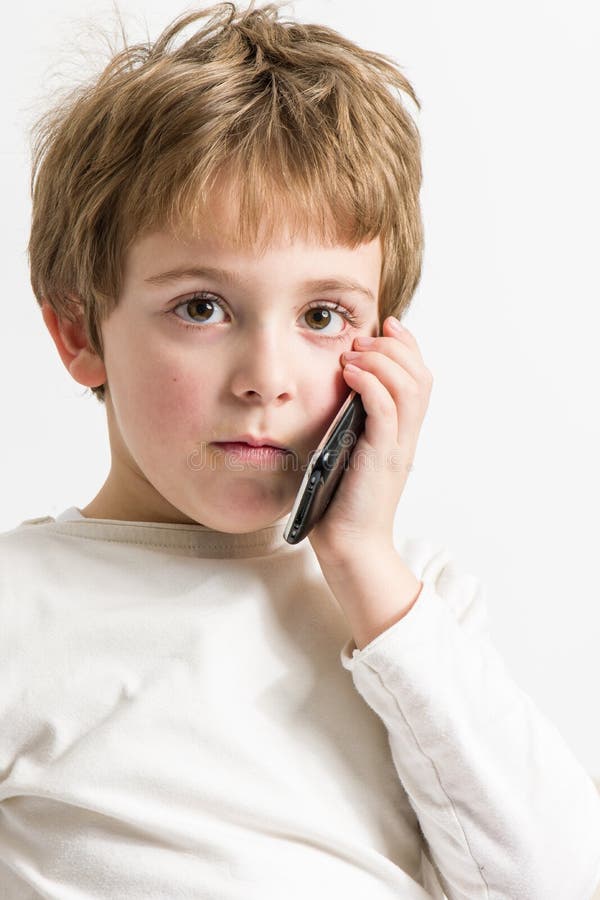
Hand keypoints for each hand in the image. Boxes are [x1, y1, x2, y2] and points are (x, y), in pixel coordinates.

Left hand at [308, 316, 432, 563]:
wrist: (350, 546)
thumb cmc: (341, 504)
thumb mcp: (348, 452)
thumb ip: (350, 422)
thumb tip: (336, 392)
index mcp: (401, 434)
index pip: (419, 378)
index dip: (407, 346)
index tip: (384, 325)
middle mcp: (406, 437)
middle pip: (422, 376)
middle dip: (395, 346)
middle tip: (364, 339)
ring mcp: (397, 448)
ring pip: (410, 386)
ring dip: (382, 360)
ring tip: (354, 355)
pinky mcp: (381, 458)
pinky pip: (386, 409)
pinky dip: (372, 383)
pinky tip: (352, 374)